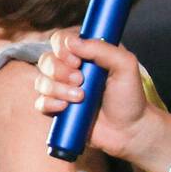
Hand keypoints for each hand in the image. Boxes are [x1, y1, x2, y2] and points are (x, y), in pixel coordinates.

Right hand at [33, 28, 157, 164]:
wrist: (129, 131)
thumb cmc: (130, 97)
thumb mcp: (125, 65)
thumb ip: (102, 49)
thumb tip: (72, 43)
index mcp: (85, 53)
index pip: (60, 40)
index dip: (62, 48)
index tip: (77, 61)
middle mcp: (70, 69)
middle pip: (46, 59)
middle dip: (59, 70)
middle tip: (80, 81)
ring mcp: (62, 89)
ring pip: (41, 81)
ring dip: (57, 88)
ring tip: (80, 97)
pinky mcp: (57, 109)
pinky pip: (40, 102)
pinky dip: (49, 103)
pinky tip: (65, 108)